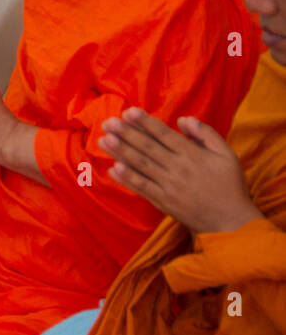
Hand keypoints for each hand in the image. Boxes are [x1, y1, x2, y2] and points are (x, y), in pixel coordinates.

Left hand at [100, 108, 263, 233]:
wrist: (230, 221)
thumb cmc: (229, 185)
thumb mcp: (226, 154)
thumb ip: (206, 134)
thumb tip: (183, 119)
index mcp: (193, 155)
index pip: (164, 135)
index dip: (145, 123)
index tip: (128, 112)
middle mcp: (178, 168)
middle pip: (148, 148)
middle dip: (126, 134)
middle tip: (107, 123)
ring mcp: (169, 186)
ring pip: (141, 166)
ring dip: (121, 152)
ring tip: (103, 140)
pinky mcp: (163, 202)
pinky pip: (143, 188)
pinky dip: (127, 179)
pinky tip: (113, 169)